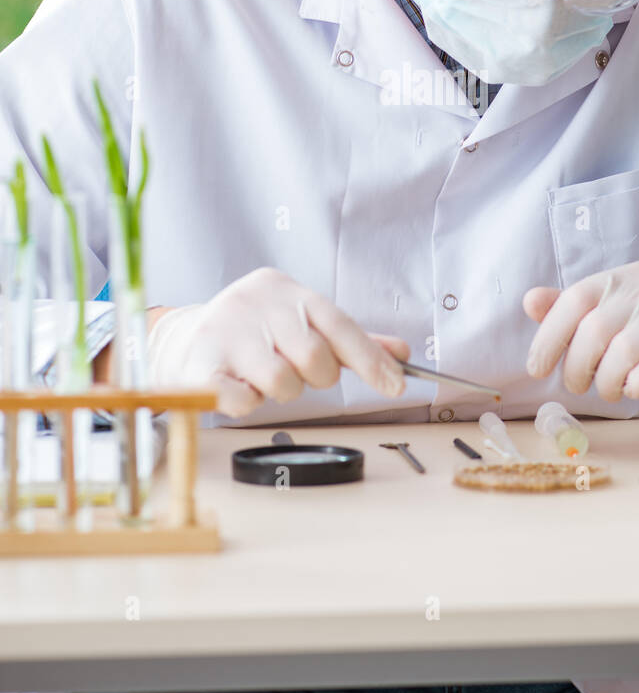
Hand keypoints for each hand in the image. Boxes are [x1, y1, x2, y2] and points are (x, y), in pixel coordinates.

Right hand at [146, 267, 408, 417]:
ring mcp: (224, 331)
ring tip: (262, 378)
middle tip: (297, 373)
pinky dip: (249, 403)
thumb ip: (349, 341)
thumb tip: (402, 354)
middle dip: (315, 377)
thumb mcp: (299, 324)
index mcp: (284, 289)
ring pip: (282, 383)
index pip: (338, 323)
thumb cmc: (253, 335)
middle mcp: (255, 302)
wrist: (181, 341)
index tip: (396, 387)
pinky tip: (239, 388)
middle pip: (315, 357)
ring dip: (280, 392)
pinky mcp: (200, 365)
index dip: (371, 359)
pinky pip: (243, 400)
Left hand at [523, 261, 638, 426]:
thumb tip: (530, 300)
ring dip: (608, 381)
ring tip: (612, 391)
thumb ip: (571, 314)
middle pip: (596, 328)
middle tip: (579, 387)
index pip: (575, 298)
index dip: (549, 336)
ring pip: (624, 350)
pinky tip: (638, 389)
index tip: (537, 369)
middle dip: (578, 367)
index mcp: (626, 277)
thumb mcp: (609, 330)